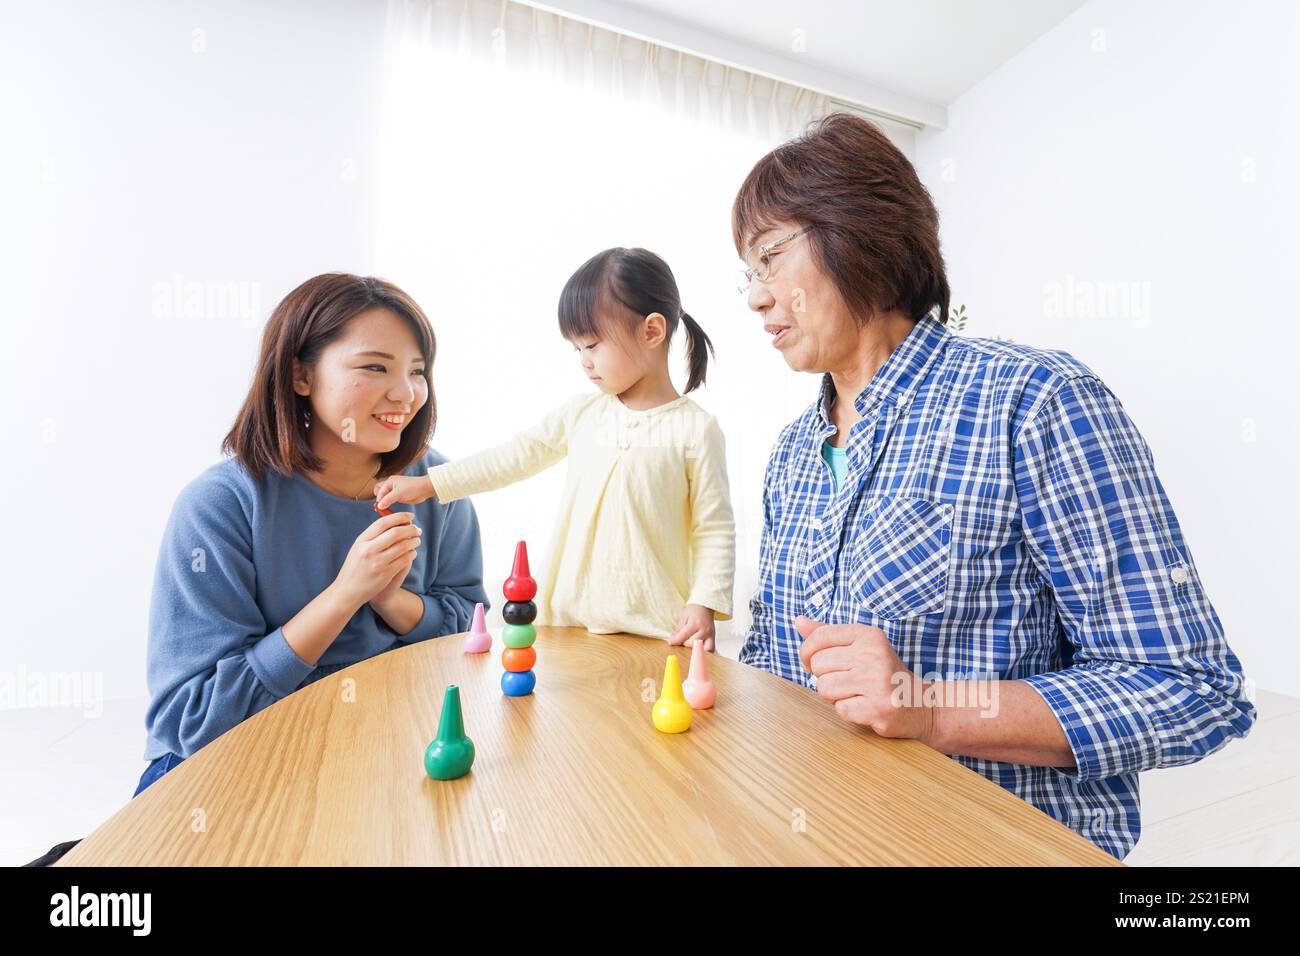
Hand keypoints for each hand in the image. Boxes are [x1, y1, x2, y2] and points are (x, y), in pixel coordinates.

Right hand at [333, 511, 421, 607]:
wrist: (347, 591)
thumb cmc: (354, 567)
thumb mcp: (358, 548)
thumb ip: (373, 536)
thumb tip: (395, 522)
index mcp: (362, 541)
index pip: (383, 523)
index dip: (399, 516)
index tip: (410, 516)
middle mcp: (369, 550)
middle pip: (396, 533)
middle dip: (410, 529)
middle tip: (417, 529)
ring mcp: (378, 563)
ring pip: (403, 546)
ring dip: (414, 541)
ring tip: (417, 540)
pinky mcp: (385, 574)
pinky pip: (404, 560)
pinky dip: (412, 554)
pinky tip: (412, 553)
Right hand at [374, 474, 435, 510]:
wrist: (425, 489)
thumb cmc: (413, 487)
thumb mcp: (399, 493)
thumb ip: (388, 499)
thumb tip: (379, 506)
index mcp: (389, 481)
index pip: (378, 491)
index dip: (379, 500)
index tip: (380, 508)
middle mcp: (390, 485)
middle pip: (378, 492)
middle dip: (379, 499)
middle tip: (382, 507)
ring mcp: (394, 491)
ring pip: (384, 497)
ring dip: (384, 503)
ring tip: (385, 509)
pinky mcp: (399, 496)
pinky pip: (390, 500)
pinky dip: (389, 504)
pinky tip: (390, 509)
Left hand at [668, 603, 715, 651]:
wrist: (705, 606)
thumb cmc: (694, 611)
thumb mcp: (684, 617)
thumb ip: (679, 630)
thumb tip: (672, 641)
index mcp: (695, 623)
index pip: (684, 636)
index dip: (675, 641)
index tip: (670, 643)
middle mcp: (704, 630)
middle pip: (693, 644)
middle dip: (685, 644)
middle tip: (682, 642)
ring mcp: (710, 635)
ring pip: (704, 649)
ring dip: (696, 650)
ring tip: (691, 646)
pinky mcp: (713, 638)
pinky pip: (711, 649)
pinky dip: (705, 652)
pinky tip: (699, 650)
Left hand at [795, 615, 934, 740]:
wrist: (920, 704)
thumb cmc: (883, 673)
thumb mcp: (861, 647)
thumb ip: (829, 634)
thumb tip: (799, 621)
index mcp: (868, 635)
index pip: (820, 636)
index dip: (807, 652)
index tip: (812, 662)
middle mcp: (873, 655)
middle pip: (818, 664)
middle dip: (824, 676)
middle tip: (844, 681)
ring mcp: (877, 682)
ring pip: (825, 688)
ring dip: (834, 695)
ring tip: (854, 693)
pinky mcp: (878, 708)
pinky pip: (840, 709)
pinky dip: (847, 711)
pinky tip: (864, 706)